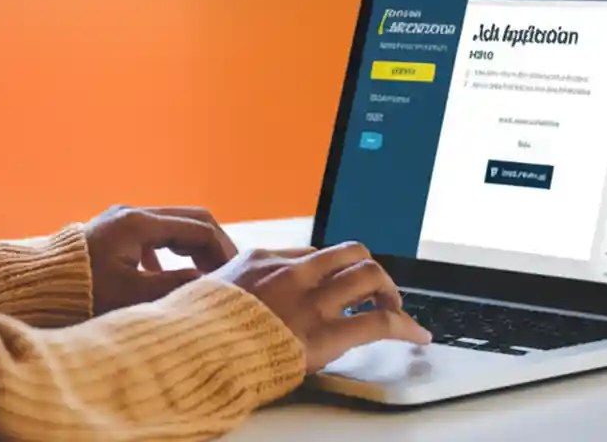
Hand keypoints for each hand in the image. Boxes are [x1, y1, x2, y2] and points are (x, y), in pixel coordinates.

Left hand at [84, 205, 238, 314]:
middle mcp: (133, 213)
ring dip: (193, 246)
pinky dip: (171, 249)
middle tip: (229, 270)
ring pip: (173, 224)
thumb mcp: (131, 295)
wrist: (33, 288)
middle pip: (190, 218)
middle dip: (213, 243)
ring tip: (206, 274)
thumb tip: (212, 282)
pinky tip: (168, 274)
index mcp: (139, 223)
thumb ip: (175, 286)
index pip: (198, 227)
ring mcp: (122, 219)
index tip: (235, 273)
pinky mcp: (113, 231)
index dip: (222, 249)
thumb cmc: (80, 294)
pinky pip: (154, 233)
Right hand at [210, 242, 430, 370]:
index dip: (332, 271)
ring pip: (369, 276)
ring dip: (389, 292)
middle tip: (377, 292)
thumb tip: (223, 301)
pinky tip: (417, 334)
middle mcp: (292, 273)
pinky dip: (405, 326)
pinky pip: (378, 321)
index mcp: (261, 261)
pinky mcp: (326, 334)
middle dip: (369, 271)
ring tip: (397, 308)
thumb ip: (228, 293)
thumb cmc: (190, 333)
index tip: (339, 283)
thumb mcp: (203, 296)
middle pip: (349, 253)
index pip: (311, 255)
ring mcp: (310, 301)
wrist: (189, 352)